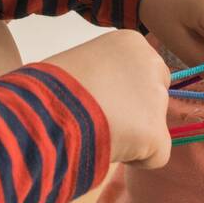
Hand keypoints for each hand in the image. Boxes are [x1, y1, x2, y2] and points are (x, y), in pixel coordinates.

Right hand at [43, 30, 172, 167]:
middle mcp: (150, 64)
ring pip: (153, 124)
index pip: (142, 69)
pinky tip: (110, 151)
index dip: (122, 90)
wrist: (46, 108)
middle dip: (135, 110)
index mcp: (130, 42)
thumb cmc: (48, 86)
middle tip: (102, 119)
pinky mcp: (155, 132)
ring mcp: (156, 98)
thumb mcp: (80, 64)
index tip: (98, 98)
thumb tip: (106, 95)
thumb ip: (103, 73)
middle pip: (155, 94)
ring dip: (132, 134)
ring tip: (97, 132)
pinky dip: (137, 160)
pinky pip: (157, 154)